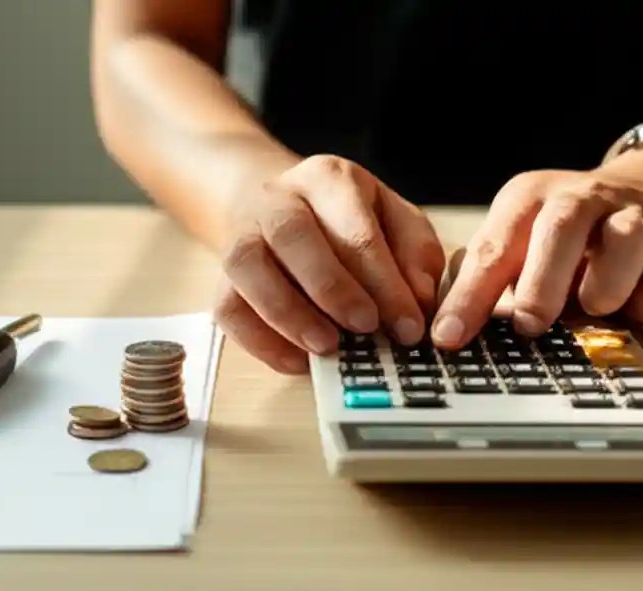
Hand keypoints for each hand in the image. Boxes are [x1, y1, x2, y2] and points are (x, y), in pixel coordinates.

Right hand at [214, 154, 445, 372]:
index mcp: (328, 178)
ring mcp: (241, 235)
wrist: (276, 206)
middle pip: (293, 236)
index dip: (385, 283)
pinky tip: (296, 360)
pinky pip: (226, 307)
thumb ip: (414, 254)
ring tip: (326, 346)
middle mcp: (277, 199)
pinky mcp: (222, 275)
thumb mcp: (393, 219)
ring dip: (287, 312)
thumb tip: (420, 300)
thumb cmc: (345, 219)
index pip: (355, 229)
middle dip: (332, 288)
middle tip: (366, 328)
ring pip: (248, 267)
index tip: (408, 326)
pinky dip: (259, 339)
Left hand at [430, 149, 642, 348]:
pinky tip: (636, 314)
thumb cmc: (560, 239)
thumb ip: (484, 285)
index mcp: (528, 201)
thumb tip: (450, 334)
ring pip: (625, 239)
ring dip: (606, 281)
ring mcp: (633, 219)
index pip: (492, 249)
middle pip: (560, 228)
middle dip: (542, 281)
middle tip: (529, 324)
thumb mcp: (515, 245)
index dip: (468, 296)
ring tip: (592, 309)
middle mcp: (581, 201)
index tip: (449, 337)